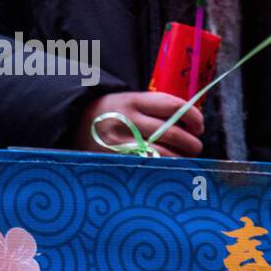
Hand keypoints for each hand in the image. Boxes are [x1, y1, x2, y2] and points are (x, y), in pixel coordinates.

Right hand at [73, 91, 203, 157]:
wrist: (72, 125)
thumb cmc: (108, 114)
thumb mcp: (126, 101)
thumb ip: (154, 108)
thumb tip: (190, 121)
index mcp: (131, 101)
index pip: (173, 106)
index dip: (194, 117)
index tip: (198, 125)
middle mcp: (127, 121)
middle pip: (174, 133)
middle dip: (192, 143)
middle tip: (194, 146)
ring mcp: (121, 143)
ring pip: (166, 155)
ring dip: (182, 159)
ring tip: (184, 159)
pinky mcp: (117, 161)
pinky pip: (151, 168)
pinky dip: (165, 169)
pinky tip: (168, 168)